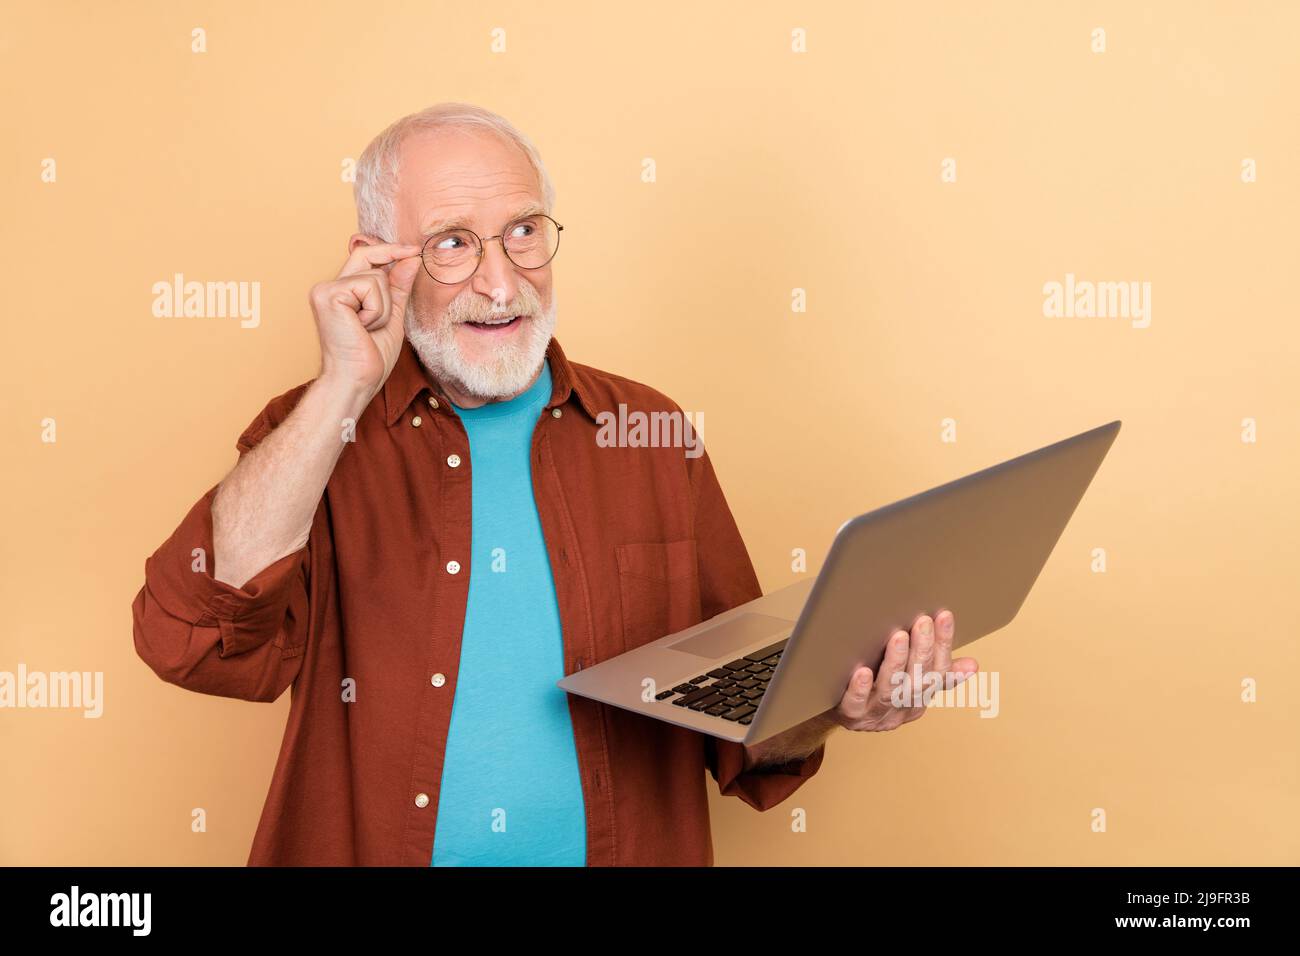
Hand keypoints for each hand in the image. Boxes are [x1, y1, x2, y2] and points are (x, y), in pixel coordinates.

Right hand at [309, 239, 423, 398]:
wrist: (357, 380)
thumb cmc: (371, 357)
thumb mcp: (392, 316)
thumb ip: (398, 288)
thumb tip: (411, 259)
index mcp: (342, 291)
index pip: (364, 255)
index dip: (388, 249)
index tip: (413, 250)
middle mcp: (329, 286)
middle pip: (370, 257)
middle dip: (389, 279)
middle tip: (394, 296)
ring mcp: (326, 289)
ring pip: (376, 276)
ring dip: (383, 307)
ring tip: (368, 328)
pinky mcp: (328, 295)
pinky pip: (369, 287)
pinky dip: (376, 311)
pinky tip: (362, 327)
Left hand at [827, 609, 976, 731]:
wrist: (837, 709)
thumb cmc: (876, 686)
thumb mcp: (910, 680)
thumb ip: (939, 672)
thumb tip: (973, 666)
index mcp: (920, 698)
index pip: (939, 671)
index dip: (943, 644)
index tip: (944, 615)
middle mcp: (901, 708)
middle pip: (918, 681)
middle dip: (922, 650)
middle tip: (922, 621)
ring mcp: (876, 714)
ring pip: (891, 691)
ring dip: (896, 663)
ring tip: (898, 637)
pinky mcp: (850, 716)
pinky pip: (856, 705)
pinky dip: (860, 689)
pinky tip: (862, 672)